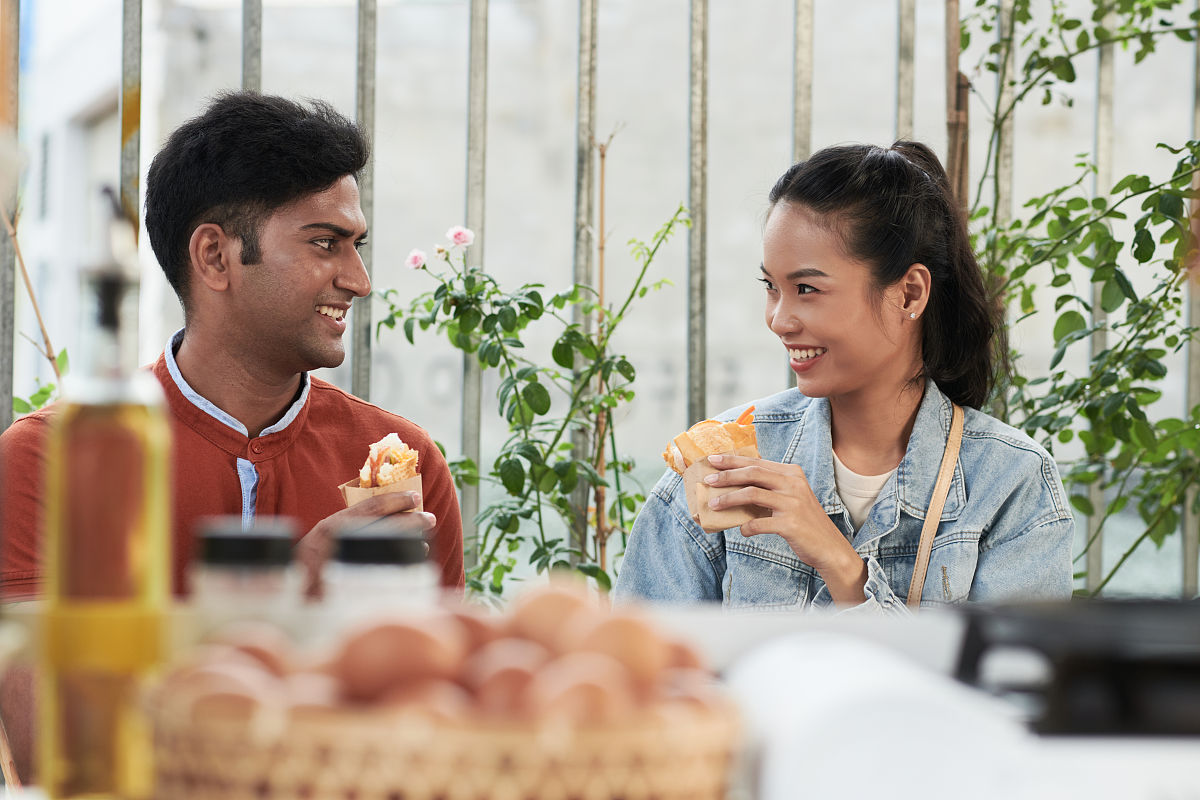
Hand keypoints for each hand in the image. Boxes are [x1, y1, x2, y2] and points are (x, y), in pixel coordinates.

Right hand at [294, 491, 435, 598]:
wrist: (290, 597)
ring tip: (424, 541)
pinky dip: (401, 564)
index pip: (369, 508)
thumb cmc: (308, 563)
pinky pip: (384, 572)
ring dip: (409, 544)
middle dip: (411, 522)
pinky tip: (413, 561)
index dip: (395, 500)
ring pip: (387, 550)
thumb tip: (387, 516)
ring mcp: (343, 565)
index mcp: (331, 527)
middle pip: (384, 528)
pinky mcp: (351, 586)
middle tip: (430, 518)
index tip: (415, 497)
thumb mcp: (324, 539)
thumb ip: (349, 527)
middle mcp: (337, 543)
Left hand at [704, 454, 866, 603]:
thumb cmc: (804, 522)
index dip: (732, 460)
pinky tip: (742, 530)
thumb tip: (734, 486)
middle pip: (752, 473)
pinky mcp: (791, 524)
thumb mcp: (790, 498)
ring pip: (752, 494)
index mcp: (792, 474)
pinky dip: (746, 527)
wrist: (829, 547)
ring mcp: (793, 503)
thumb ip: (769, 488)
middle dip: (726, 475)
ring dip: (729, 499)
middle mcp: (793, 484)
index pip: (756, 462)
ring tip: (713, 505)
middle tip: (707, 479)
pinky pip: (759, 523)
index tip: (712, 460)